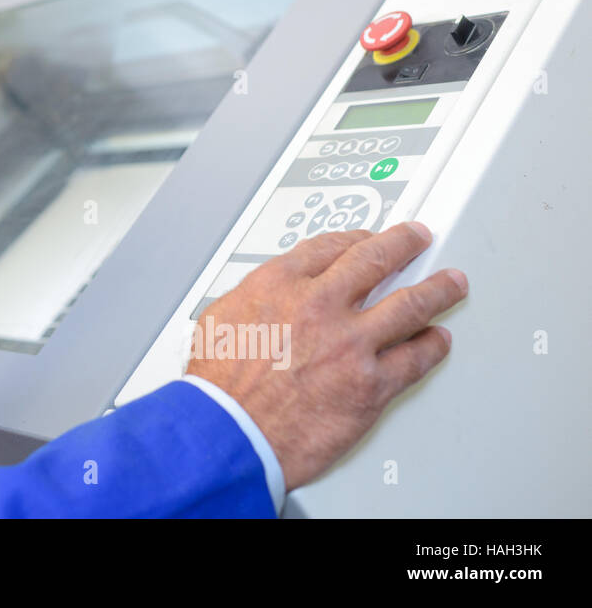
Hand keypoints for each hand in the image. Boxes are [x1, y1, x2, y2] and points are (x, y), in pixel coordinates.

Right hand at [186, 222, 466, 491]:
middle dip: (404, 243)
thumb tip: (271, 297)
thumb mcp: (221, 318)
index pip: (330, 246)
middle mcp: (319, 305)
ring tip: (451, 284)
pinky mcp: (370, 384)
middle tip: (417, 239)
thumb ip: (256, 298)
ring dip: (438, 290)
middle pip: (377, 259)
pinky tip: (437, 340)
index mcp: (279, 283)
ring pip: (410, 304)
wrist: (229, 431)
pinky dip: (433, 346)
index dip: (356, 238)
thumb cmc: (219, 386)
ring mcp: (350, 344)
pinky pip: (416, 358)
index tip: (367, 238)